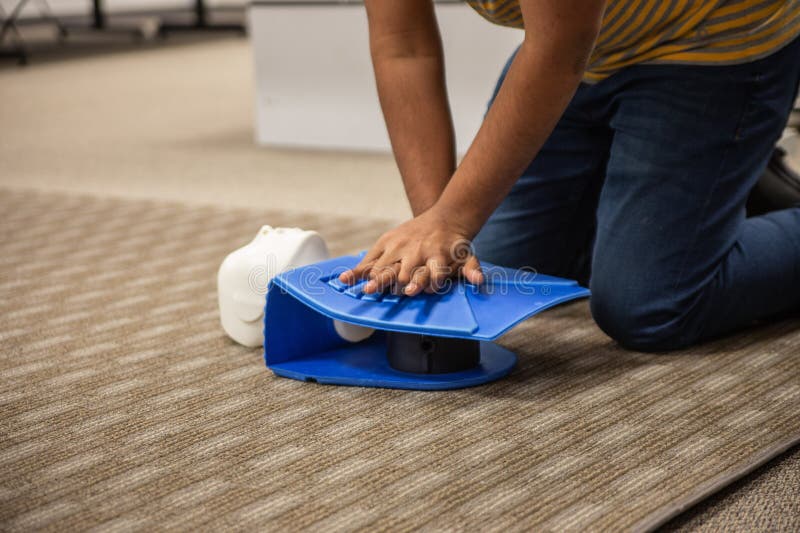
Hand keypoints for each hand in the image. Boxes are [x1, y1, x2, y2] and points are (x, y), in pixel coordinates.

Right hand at [339, 206, 483, 295]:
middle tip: (385, 293)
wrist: (444, 218)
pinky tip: (344, 280)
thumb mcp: (468, 256)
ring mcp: (399, 247)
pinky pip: (369, 260)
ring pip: (385, 266)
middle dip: (396, 282)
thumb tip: (479, 280)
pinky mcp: (385, 244)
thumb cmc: (455, 245)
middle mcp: (416, 252)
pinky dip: (357, 271)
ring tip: (365, 291)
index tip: (413, 292)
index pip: (432, 272)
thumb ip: (472, 269)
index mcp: (437, 256)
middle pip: (405, 271)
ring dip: (376, 280)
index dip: (425, 282)